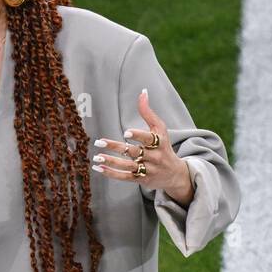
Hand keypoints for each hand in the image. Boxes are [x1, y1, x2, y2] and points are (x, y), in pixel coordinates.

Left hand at [91, 88, 193, 205]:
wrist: (174, 174)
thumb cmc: (164, 147)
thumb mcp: (160, 129)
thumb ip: (148, 112)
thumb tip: (143, 92)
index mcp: (159, 143)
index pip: (148, 139)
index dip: (138, 136)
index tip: (126, 132)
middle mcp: (154, 157)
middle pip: (133, 152)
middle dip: (116, 147)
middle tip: (100, 141)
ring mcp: (147, 169)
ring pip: (127, 166)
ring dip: (111, 161)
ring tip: (96, 156)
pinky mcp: (141, 180)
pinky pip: (125, 177)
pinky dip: (111, 173)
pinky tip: (98, 168)